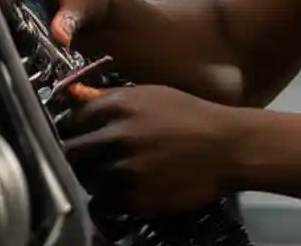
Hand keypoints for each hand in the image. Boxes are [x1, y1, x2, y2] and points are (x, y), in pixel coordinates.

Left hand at [64, 85, 242, 215]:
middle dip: (76, 156)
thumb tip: (78, 96)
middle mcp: (116, 136)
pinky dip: (106, 201)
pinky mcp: (135, 198)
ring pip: (85, 179)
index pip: (72, 119)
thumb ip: (113, 98)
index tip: (77, 135)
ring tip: (108, 177)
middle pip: (72, 151)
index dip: (72, 129)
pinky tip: (119, 194)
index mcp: (119, 106)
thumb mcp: (152, 95)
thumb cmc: (192, 115)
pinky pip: (103, 204)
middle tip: (86, 160)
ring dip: (92, 179)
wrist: (228, 147)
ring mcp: (124, 169)